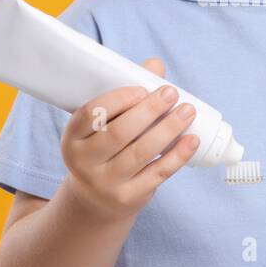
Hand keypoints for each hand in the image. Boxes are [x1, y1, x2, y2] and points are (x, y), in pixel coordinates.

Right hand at [60, 58, 198, 221]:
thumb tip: (155, 66)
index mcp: (73, 137)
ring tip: (187, 111)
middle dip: (149, 111)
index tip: (142, 89)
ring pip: (141, 152)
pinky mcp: (128, 197)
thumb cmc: (104, 149)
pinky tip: (192, 139)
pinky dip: (178, 155)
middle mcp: (84, 161)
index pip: (90, 114)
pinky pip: (157, 173)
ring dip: (168, 129)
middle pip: (119, 133)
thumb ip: (126, 95)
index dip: (117, 100)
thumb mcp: (104, 126)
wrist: (96, 200)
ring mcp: (105, 182)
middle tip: (171, 93)